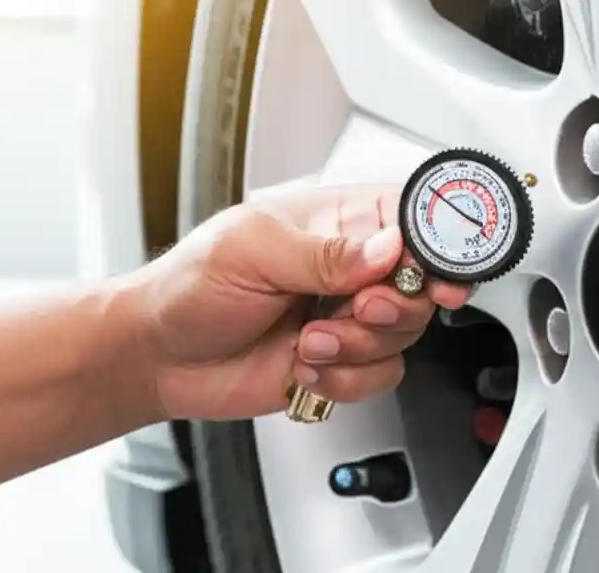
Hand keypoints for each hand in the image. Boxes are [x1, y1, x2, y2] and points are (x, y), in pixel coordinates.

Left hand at [122, 185, 470, 420]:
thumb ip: (323, 252)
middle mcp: (350, 267)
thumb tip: (386, 248)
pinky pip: (381, 375)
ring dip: (358, 346)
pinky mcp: (342, 361)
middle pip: (422, 282)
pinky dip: (346, 380)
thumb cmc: (190, 287)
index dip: (438, 243)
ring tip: (308, 340)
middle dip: (395, 306)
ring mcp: (348, 315)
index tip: (437, 273)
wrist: (160, 357)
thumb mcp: (250, 250)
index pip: (411, 218)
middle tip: (355, 309)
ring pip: (405, 334)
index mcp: (335, 221)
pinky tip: (306, 367)